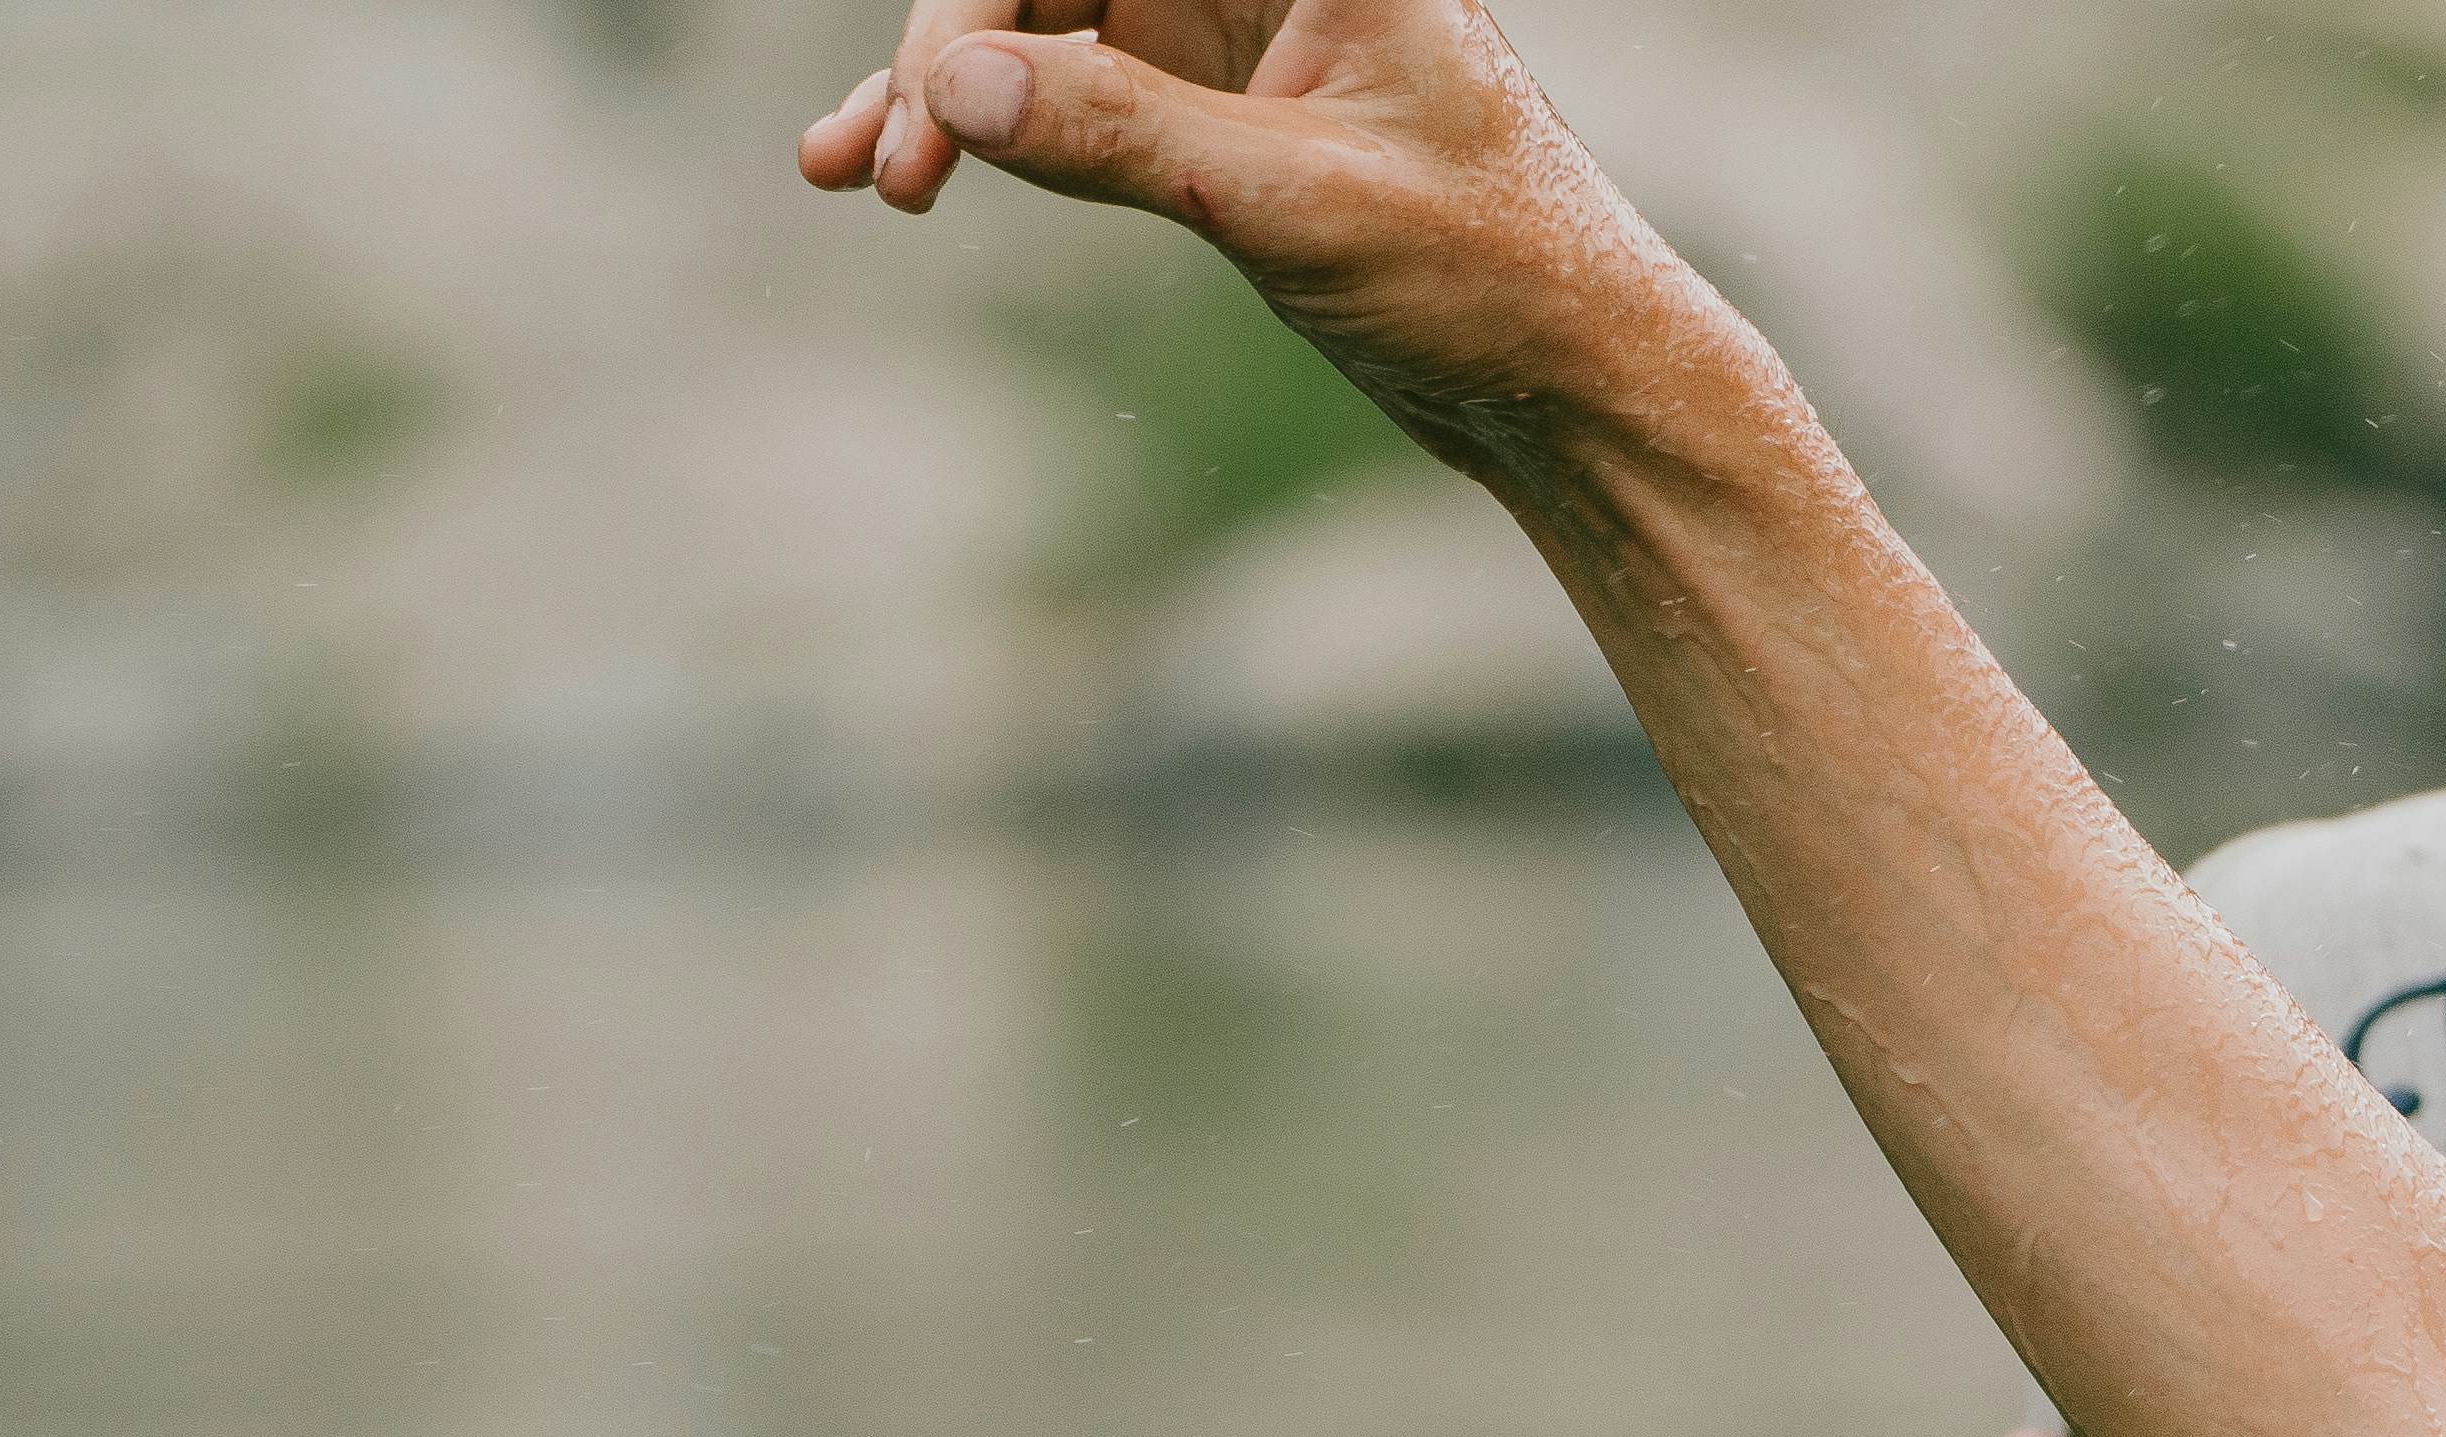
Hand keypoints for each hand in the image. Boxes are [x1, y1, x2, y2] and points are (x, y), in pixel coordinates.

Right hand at [800, 0, 1684, 458]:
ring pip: (1040, 18)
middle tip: (909, 155)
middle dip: (958, 40)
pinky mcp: (1212, 108)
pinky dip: (987, 128)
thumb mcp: (1305, 207)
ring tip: (865, 173)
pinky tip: (894, 172)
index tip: (940, 70)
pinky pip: (1065, 89)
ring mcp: (1231, 29)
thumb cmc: (1498, 280)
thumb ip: (1130, 135)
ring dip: (944, 86)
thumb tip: (956, 86)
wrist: (1581, 390)